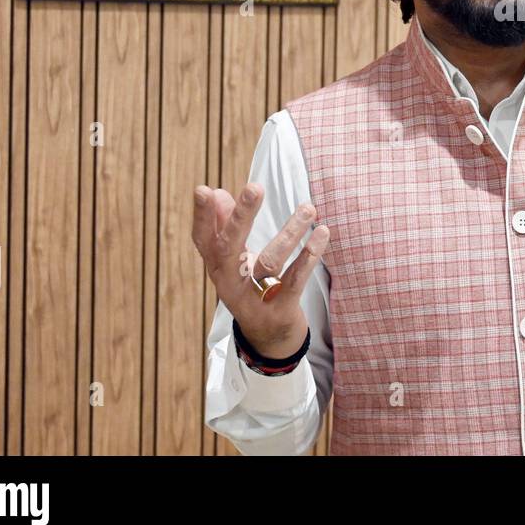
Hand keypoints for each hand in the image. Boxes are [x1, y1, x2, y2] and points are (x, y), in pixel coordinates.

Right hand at [191, 181, 328, 359]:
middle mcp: (230, 282)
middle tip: (254, 187)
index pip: (203, 239)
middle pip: (230, 248)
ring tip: (309, 208)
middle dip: (242, 217)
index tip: (202, 189)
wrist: (266, 337)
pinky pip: (296, 279)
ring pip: (269, 262)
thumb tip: (218, 193)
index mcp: (216, 266)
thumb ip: (226, 226)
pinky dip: (309, 255)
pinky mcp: (280, 308)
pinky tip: (323, 232)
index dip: (201, 216)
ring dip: (290, 233)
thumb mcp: (233, 259)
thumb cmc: (248, 285)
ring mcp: (254, 298)